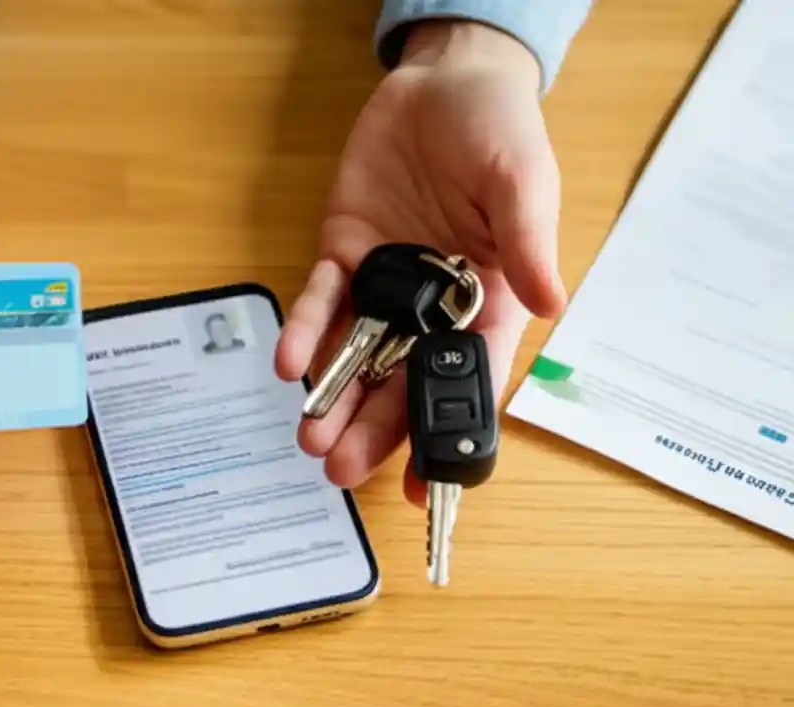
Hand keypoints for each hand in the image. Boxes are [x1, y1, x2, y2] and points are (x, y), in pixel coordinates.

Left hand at [275, 21, 566, 503]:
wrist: (442, 83)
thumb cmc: (500, 132)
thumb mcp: (524, 182)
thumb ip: (526, 242)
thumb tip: (549, 301)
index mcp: (492, 301)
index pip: (470, 380)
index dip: (447, 436)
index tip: (424, 490)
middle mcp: (435, 305)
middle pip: (402, 382)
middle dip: (373, 429)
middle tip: (340, 471)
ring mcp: (385, 284)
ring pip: (355, 355)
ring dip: (332, 397)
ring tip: (312, 440)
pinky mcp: (344, 254)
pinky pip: (322, 302)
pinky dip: (306, 332)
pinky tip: (291, 364)